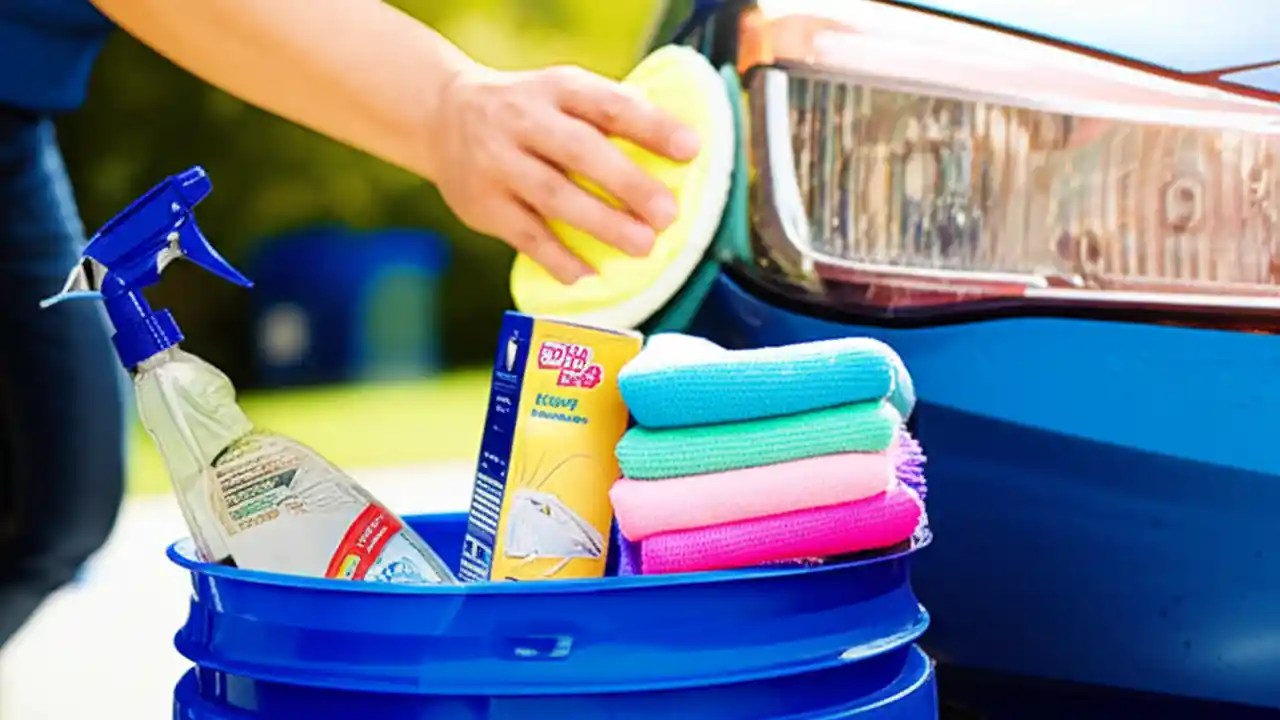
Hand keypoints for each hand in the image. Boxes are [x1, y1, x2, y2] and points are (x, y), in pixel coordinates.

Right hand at [429, 62, 700, 283]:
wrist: (442, 115)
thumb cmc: (529, 110)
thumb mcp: (563, 93)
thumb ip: (609, 115)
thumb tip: (680, 150)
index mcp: (557, 89)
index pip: (609, 105)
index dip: (652, 126)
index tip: (692, 148)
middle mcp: (523, 120)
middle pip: (580, 152)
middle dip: (628, 184)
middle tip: (667, 214)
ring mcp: (498, 162)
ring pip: (554, 196)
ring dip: (602, 224)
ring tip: (642, 246)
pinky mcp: (482, 203)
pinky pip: (525, 235)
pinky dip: (558, 257)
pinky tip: (588, 273)